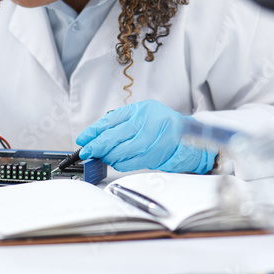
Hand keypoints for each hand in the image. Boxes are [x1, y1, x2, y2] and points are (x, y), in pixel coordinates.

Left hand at [76, 100, 214, 173]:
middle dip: (97, 146)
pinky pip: (133, 161)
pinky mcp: (159, 152)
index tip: (83, 139)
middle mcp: (147, 120)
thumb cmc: (164, 127)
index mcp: (141, 110)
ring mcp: (154, 137)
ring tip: (102, 158)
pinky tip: (116, 162)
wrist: (190, 138)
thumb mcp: (142, 118)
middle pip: (114, 135)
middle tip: (86, 152)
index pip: (111, 120)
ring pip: (123, 150)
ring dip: (109, 156)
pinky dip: (122, 163)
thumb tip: (97, 137)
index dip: (94, 131)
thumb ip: (123, 125)